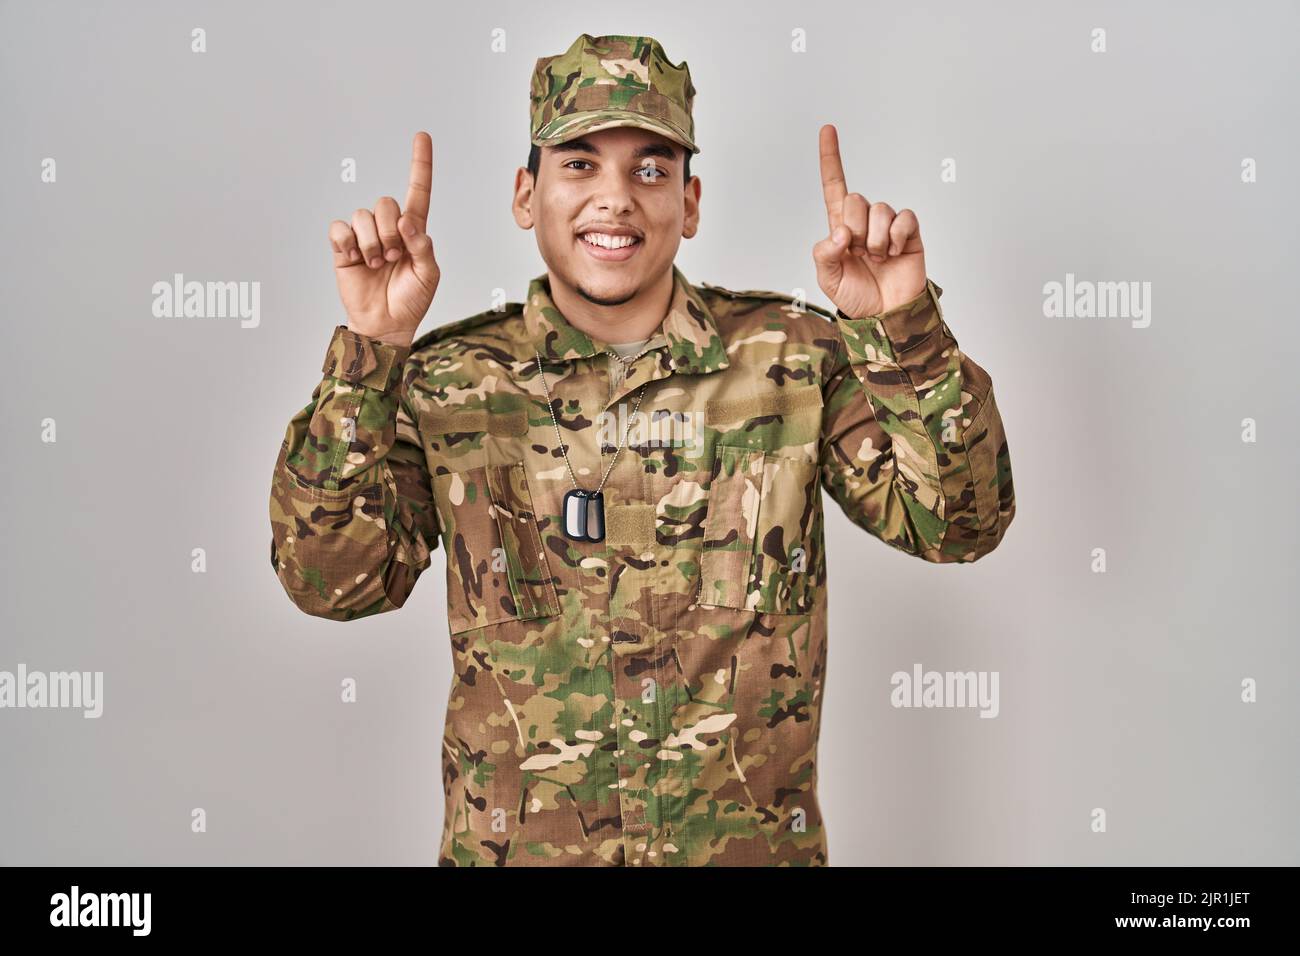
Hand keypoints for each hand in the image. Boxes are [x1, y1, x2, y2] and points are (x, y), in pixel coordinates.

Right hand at [328, 131, 439, 345]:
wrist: (385, 324)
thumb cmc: (411, 300)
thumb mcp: (429, 276)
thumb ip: (423, 247)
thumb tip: (408, 222)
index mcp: (413, 231)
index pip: (418, 192)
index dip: (420, 164)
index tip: (422, 136)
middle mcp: (388, 228)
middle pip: (386, 203)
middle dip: (390, 232)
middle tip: (394, 258)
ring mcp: (364, 236)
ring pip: (363, 216)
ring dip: (372, 243)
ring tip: (377, 265)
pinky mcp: (343, 247)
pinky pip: (340, 228)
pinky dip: (348, 243)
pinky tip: (357, 260)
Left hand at [812, 124, 925, 317]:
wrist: (885, 314)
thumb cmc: (856, 296)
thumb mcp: (828, 278)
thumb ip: (824, 253)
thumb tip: (841, 231)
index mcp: (841, 227)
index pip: (834, 186)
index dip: (831, 158)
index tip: (828, 128)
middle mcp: (864, 221)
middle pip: (855, 199)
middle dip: (854, 230)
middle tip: (860, 254)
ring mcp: (887, 225)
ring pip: (879, 210)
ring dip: (875, 240)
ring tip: (878, 259)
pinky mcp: (910, 232)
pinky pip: (903, 217)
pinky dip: (897, 237)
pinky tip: (895, 254)